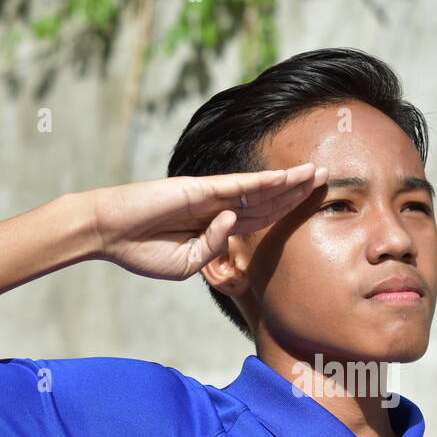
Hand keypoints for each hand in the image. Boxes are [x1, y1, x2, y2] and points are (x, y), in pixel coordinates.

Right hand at [86, 162, 327, 280]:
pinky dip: (261, 182)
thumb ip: (214, 248)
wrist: (109, 234)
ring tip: (317, 173)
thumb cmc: (143, 251)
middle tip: (327, 180)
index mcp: (217, 229)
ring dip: (289, 181)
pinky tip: (285, 178)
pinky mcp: (198, 189)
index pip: (261, 219)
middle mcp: (219, 208)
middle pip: (268, 201)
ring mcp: (210, 196)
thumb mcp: (187, 264)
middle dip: (298, 192)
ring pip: (259, 190)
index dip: (287, 212)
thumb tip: (231, 222)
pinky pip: (237, 186)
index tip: (311, 207)